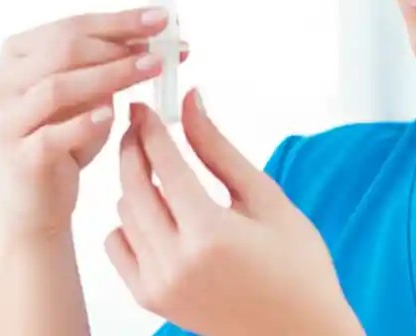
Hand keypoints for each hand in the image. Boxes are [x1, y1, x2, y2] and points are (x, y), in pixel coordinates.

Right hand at [0, 8, 187, 239]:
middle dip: (119, 44)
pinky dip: (82, 123)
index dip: (119, 20)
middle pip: (64, 49)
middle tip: (161, 48)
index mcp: (18, 55)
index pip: (72, 26)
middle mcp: (4, 82)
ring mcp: (7, 120)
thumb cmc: (67, 141)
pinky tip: (112, 114)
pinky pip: (50, 136)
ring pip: (58, 86)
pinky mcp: (19, 158)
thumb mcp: (90, 95)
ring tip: (151, 70)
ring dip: (110, 74)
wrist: (37, 205)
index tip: (161, 19)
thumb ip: (112, 64)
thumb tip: (160, 39)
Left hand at [106, 93, 362, 335]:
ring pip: (123, 213)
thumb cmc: (297, 267)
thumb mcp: (265, 198)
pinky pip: (118, 246)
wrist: (297, 333)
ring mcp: (158, 285)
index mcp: (210, 234)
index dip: (150, 127)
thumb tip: (190, 102)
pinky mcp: (150, 299)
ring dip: (135, 185)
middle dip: (134, 148)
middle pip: (132, 186)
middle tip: (142, 125)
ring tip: (160, 169)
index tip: (145, 105)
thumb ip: (218, 149)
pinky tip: (156, 213)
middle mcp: (176, 262)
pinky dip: (128, 223)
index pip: (164, 165)